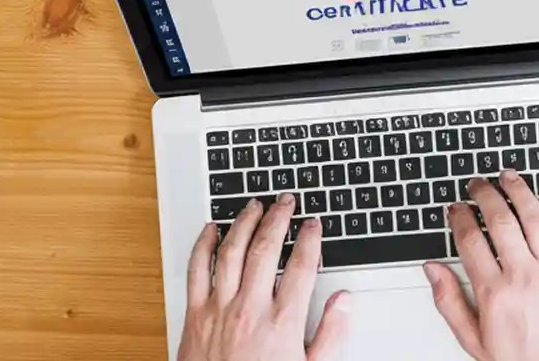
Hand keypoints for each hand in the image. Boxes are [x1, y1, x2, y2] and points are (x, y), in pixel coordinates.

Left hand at [179, 193, 349, 360]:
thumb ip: (332, 335)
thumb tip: (344, 302)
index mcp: (283, 322)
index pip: (302, 265)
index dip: (310, 239)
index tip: (313, 225)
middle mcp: (250, 309)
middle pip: (266, 249)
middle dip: (278, 218)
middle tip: (286, 202)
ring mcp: (219, 310)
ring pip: (231, 252)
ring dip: (243, 223)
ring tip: (253, 206)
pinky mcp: (194, 317)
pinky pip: (196, 270)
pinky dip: (203, 245)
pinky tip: (210, 230)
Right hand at [424, 170, 538, 360]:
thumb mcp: (475, 343)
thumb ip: (450, 303)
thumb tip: (433, 271)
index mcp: (494, 294)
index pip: (470, 240)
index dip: (460, 217)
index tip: (456, 208)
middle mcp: (524, 278)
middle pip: (500, 220)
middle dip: (485, 194)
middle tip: (478, 184)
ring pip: (534, 217)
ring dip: (519, 191)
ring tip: (509, 177)